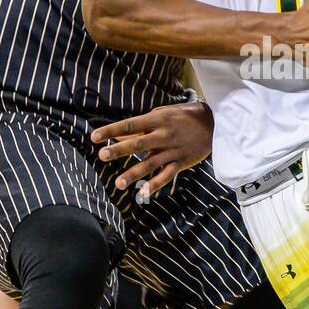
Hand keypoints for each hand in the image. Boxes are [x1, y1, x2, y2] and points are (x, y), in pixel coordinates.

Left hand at [91, 100, 213, 192]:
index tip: (94, 137)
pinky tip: (143, 193)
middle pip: (138, 143)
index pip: (129, 125)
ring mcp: (172, 150)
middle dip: (119, 150)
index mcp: (157, 119)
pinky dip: (156, 185)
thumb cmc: (182, 117)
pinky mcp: (181, 162)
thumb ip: (140, 126)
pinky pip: (166, 176)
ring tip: (118, 184)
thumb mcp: (161, 115)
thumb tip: (117, 135)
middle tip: (102, 155)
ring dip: (134, 174)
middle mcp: (163, 135)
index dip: (111, 130)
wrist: (214, 123)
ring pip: (150, 164)